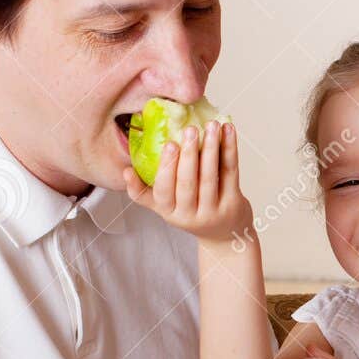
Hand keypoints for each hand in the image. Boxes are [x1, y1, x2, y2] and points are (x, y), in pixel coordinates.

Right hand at [124, 119, 254, 245]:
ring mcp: (213, 211)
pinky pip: (230, 173)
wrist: (224, 233)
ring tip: (211, 125)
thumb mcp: (164, 206)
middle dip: (189, 155)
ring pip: (210, 177)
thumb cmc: (189, 210)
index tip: (169, 144)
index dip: (166, 169)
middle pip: (188, 183)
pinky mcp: (233, 203)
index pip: (164, 191)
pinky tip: (228, 130)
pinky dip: (230, 149)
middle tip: (190, 130)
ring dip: (211, 148)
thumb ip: (142, 191)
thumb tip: (125, 171)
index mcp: (169, 212)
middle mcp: (190, 215)